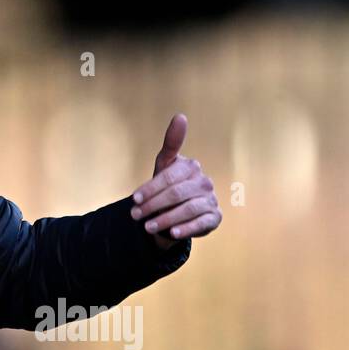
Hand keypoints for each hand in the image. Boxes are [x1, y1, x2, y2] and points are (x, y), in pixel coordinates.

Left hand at [130, 114, 220, 248]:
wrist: (178, 211)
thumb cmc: (168, 186)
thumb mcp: (165, 166)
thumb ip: (171, 143)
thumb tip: (181, 116)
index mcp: (192, 167)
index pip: (170, 177)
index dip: (150, 189)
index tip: (134, 199)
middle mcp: (205, 182)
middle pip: (177, 194)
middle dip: (154, 205)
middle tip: (135, 215)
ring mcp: (211, 199)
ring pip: (188, 209)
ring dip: (166, 219)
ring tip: (148, 227)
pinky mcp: (214, 217)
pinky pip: (201, 223)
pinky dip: (186, 229)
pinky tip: (172, 233)